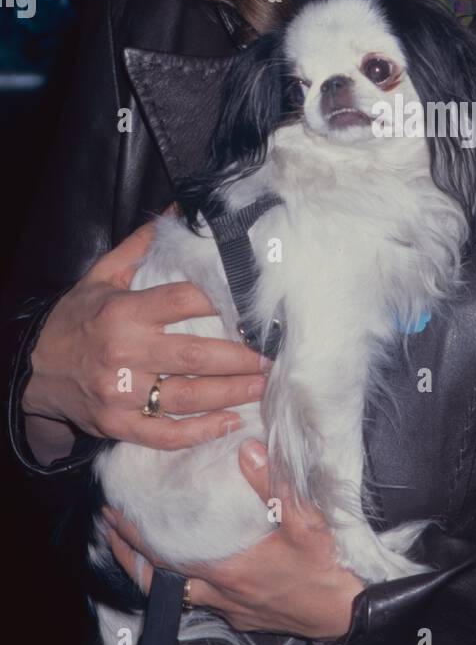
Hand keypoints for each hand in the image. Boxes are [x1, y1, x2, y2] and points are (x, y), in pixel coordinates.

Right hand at [22, 213, 270, 452]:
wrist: (33, 370)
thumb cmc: (76, 318)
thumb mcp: (101, 276)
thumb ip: (141, 245)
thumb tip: (180, 209)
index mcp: (124, 313)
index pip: (182, 301)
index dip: (221, 301)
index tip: (256, 304)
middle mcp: (125, 354)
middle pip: (194, 357)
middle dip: (240, 358)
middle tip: (273, 355)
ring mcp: (122, 394)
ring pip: (188, 398)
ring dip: (232, 394)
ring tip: (264, 386)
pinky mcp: (118, 425)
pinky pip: (164, 434)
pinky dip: (199, 433)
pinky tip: (228, 422)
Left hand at [101, 439, 366, 638]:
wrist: (351, 615)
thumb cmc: (329, 569)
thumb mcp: (308, 522)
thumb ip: (275, 485)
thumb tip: (246, 449)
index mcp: (229, 570)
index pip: (165, 555)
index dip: (134, 537)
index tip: (112, 515)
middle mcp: (222, 594)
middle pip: (160, 582)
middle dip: (132, 558)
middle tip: (112, 532)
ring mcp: (232, 609)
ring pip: (180, 593)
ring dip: (158, 571)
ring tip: (144, 547)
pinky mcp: (246, 616)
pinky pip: (203, 599)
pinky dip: (186, 582)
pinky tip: (195, 565)